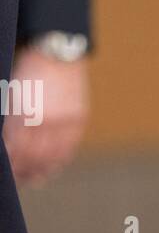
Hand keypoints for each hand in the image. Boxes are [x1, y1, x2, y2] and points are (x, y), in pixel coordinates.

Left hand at [4, 47, 89, 185]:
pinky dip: (60, 161)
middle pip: (33, 156)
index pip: (15, 148)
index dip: (11, 163)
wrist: (56, 51)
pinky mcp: (78, 118)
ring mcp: (64, 120)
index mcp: (24, 111)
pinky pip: (69, 147)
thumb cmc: (28, 71)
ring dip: (42, 171)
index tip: (7, 172)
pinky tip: (52, 169)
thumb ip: (10, 121)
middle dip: (24, 172)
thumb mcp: (12, 94)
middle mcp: (45, 119)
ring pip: (53, 156)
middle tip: (18, 182)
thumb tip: (9, 147)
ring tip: (34, 181)